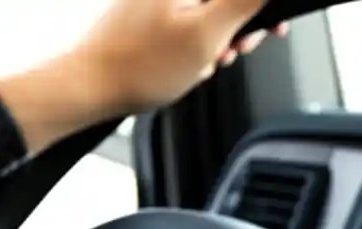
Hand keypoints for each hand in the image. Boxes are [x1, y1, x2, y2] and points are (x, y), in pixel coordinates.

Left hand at [70, 0, 287, 116]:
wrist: (89, 86)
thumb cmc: (138, 65)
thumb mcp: (207, 32)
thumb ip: (244, 0)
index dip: (259, 10)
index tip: (272, 28)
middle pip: (223, 0)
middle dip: (234, 26)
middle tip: (227, 50)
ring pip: (207, 11)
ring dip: (214, 40)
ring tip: (200, 62)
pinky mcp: (146, 12)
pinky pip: (186, 22)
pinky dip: (193, 44)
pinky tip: (184, 63)